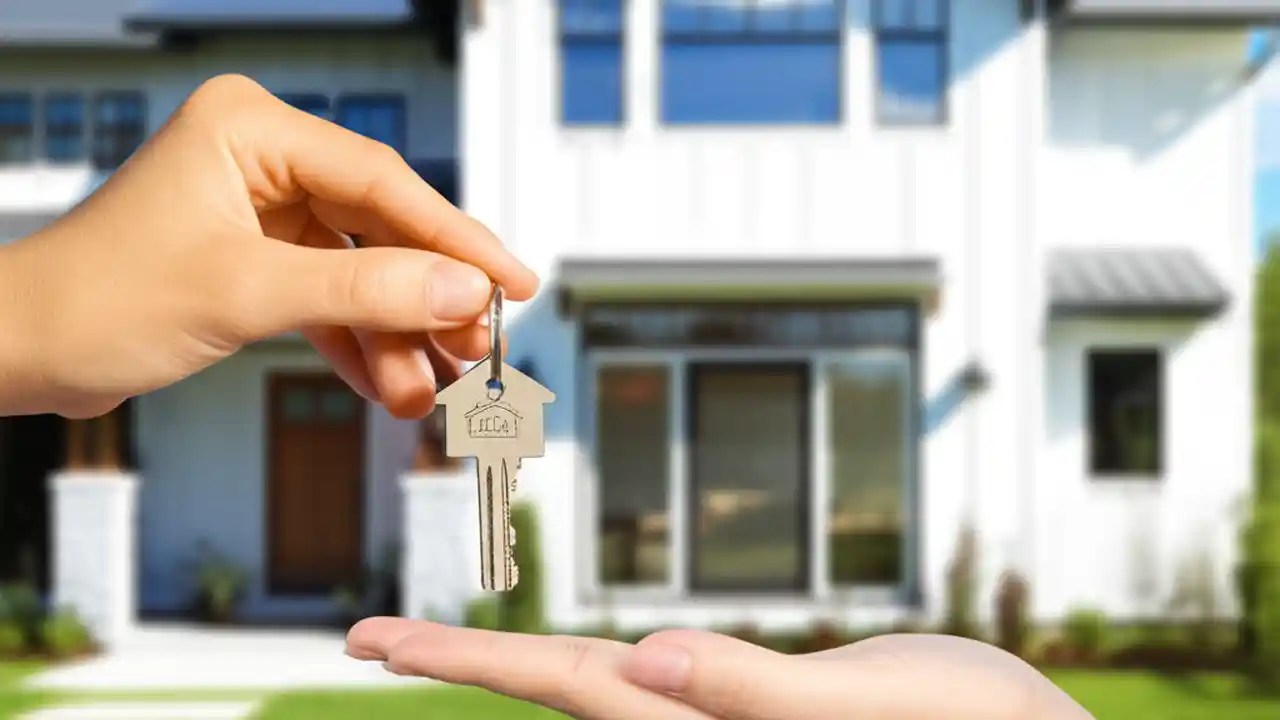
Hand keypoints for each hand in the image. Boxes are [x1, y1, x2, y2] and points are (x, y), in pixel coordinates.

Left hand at [0, 74, 535, 418]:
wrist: (22, 353)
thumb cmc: (101, 301)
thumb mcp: (247, 293)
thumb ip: (365, 290)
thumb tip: (464, 293)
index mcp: (253, 129)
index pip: (383, 183)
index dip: (456, 240)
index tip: (512, 285)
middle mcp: (263, 159)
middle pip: (381, 228)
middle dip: (426, 300)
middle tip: (476, 352)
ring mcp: (261, 210)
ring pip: (360, 271)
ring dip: (395, 336)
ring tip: (429, 393)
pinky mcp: (256, 258)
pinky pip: (329, 298)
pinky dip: (358, 344)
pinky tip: (389, 387)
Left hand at [346, 619, 1095, 719]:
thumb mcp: (867, 711)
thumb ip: (752, 698)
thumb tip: (641, 664)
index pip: (557, 687)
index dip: (463, 658)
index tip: (369, 641)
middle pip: (554, 690)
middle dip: (465, 662)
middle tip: (372, 638)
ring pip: (598, 691)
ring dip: (521, 662)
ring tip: (448, 646)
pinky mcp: (755, 712)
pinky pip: (662, 683)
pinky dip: (605, 666)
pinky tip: (599, 659)